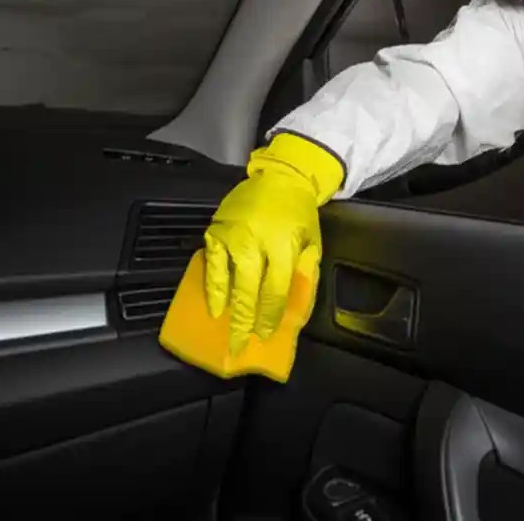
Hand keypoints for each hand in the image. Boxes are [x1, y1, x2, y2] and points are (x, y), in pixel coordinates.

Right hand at [203, 135, 341, 354]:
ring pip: (227, 280)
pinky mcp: (215, 231)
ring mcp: (231, 236)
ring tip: (225, 330)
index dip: (269, 316)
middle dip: (244, 322)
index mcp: (283, 246)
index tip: (265, 334)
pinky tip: (213, 305)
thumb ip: (304, 274)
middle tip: (240, 345)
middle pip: (248, 291)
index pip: (274, 290)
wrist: (281, 176)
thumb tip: (295, 309)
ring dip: (226, 308)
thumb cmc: (299, 212)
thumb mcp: (312, 242)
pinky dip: (212, 287)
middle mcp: (254, 242)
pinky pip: (211, 265)